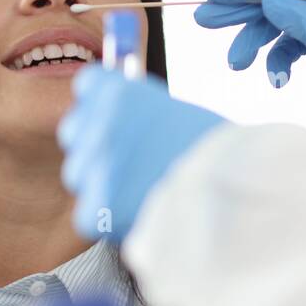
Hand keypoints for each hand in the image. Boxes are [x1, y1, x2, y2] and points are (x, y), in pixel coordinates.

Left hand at [58, 67, 224, 241]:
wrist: (231, 190)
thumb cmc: (218, 151)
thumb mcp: (178, 111)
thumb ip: (142, 109)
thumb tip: (126, 118)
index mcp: (119, 90)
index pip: (87, 85)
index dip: (104, 106)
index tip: (119, 120)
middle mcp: (99, 121)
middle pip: (74, 132)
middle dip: (97, 145)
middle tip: (131, 162)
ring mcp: (95, 165)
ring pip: (79, 174)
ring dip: (103, 183)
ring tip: (143, 191)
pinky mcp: (95, 207)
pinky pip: (89, 214)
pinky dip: (110, 219)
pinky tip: (140, 214)